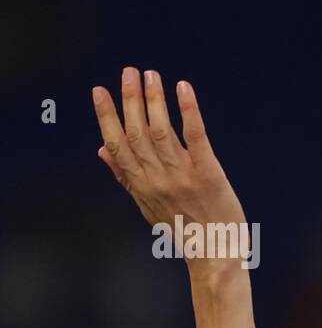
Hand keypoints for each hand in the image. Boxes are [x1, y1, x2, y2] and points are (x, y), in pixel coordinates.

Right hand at [92, 68, 246, 270]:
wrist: (215, 256)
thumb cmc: (184, 230)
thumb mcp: (147, 206)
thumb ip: (125, 177)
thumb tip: (100, 150)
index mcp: (141, 185)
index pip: (117, 145)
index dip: (106, 116)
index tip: (99, 91)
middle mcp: (157, 178)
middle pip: (137, 133)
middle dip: (130, 99)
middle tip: (128, 71)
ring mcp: (182, 176)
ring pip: (162, 131)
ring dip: (155, 100)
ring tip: (151, 74)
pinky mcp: (209, 174)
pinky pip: (196, 137)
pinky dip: (188, 110)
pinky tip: (183, 89)